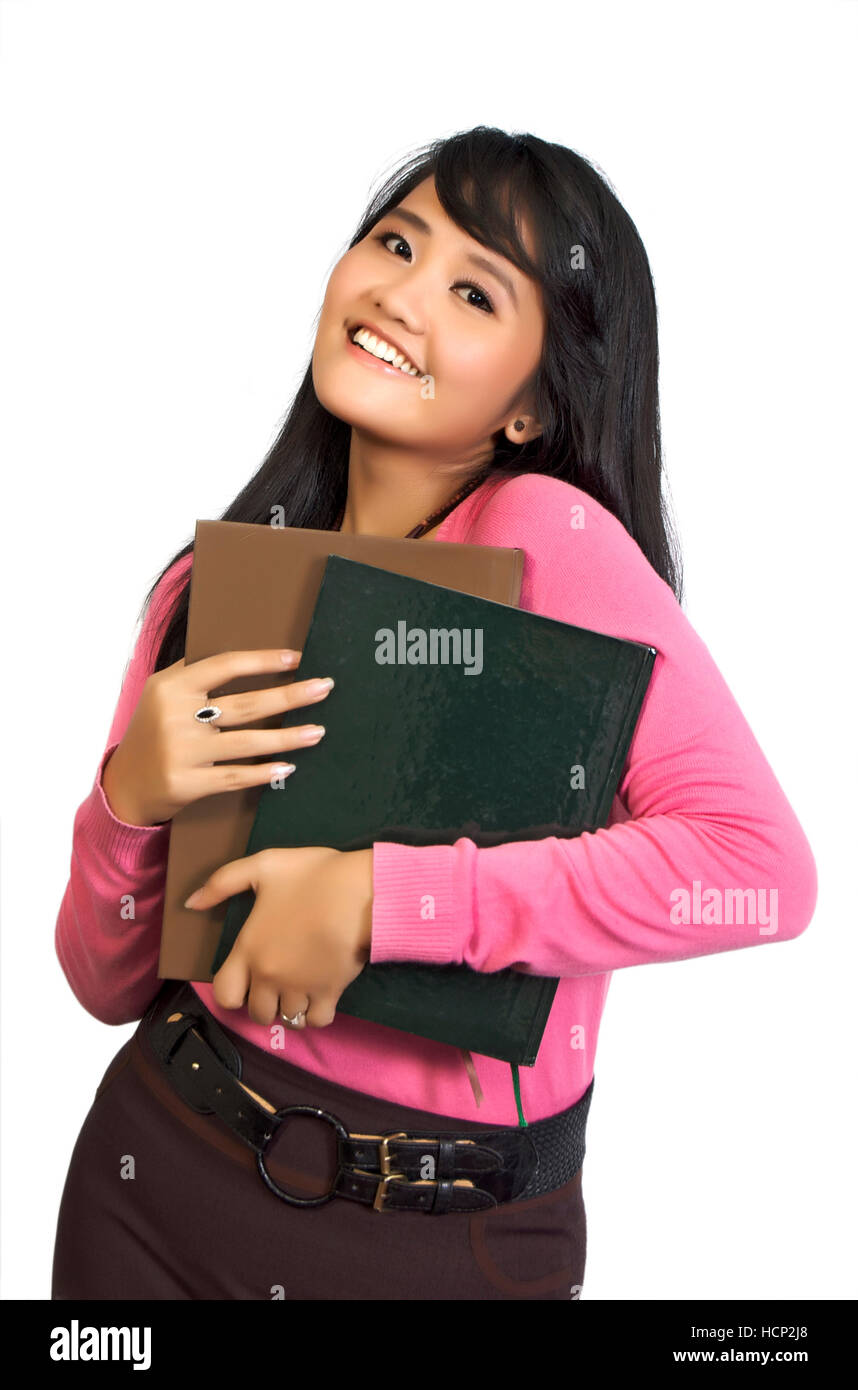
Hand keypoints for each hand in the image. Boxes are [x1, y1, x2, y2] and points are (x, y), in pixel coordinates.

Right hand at [102, 647, 334, 826]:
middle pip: (246, 704)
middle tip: (325, 687)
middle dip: (291, 696)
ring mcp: (181, 752)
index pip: (225, 665)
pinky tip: (288, 767)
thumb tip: (248, 656)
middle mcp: (175, 717)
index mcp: (171, 687)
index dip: (263, 660)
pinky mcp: (186, 784)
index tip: (297, 659)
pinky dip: (264, 772)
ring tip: (319, 731)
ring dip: (289, 737)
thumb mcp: (162, 694)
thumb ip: (195, 673)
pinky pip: (235, 777)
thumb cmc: (153, 732)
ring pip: (247, 742)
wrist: (124, 784)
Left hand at [184, 846, 373, 1028]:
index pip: (224, 994)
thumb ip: (222, 883)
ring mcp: (300, 988)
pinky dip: (316, 1014)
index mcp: (249, 949)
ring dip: (290, 1007)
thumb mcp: (263, 865)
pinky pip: (316, 1021)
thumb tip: (190, 904)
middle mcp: (270, 976)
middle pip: (257, 1013)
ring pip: (287, 1018)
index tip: (245, 981)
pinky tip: (320, 996)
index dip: (231, 993)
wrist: (360, 892)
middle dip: (264, 1002)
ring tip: (300, 988)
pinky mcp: (329, 993)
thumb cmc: (312, 876)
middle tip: (277, 983)